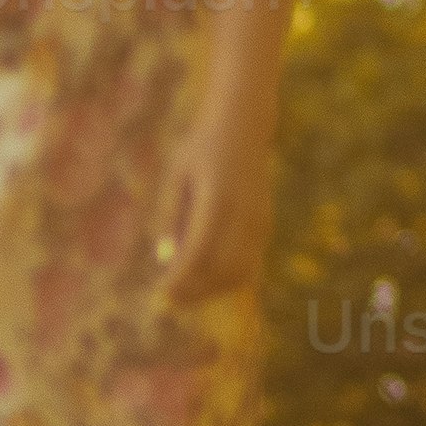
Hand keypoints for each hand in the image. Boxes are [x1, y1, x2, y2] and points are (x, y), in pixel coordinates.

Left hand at [152, 97, 272, 307]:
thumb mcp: (176, 176)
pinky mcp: (265, 225)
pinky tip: (205, 280)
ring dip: (211, 290)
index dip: (180, 278)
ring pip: (238, 273)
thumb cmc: (201, 148)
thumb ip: (171, 217)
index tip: (160, 292)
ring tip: (185, 293)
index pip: (198, 253)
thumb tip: (164, 259)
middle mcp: (243, 214)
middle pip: (220, 270)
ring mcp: (259, 221)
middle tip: (169, 300)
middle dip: (194, 291)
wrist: (243, 126)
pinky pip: (249, 264)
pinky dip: (227, 279)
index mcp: (217, 199)